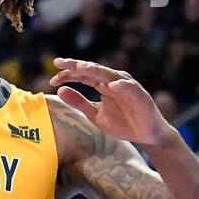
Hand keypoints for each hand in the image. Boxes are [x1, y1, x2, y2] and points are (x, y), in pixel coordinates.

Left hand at [50, 58, 178, 148]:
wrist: (146, 136)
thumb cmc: (122, 123)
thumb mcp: (95, 114)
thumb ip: (79, 102)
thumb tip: (59, 90)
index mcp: (102, 84)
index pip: (82, 75)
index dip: (67, 75)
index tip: (52, 80)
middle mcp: (113, 81)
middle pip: (93, 69)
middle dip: (76, 65)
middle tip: (59, 62)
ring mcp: (127, 86)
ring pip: (110, 74)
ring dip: (96, 70)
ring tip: (81, 67)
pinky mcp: (140, 95)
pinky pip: (130, 88)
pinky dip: (122, 86)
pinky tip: (111, 86)